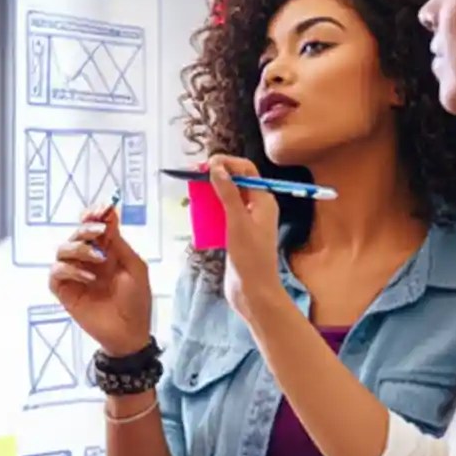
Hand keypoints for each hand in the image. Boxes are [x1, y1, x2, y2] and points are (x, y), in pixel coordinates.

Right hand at [49, 205, 152, 356]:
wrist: (129, 332)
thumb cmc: (136, 301)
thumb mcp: (135, 267)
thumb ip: (118, 243)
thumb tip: (108, 216)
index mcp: (106, 252)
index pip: (93, 227)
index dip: (94, 215)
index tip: (102, 209)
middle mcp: (87, 260)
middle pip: (76, 234)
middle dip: (86, 228)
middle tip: (100, 232)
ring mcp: (74, 274)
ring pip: (63, 249)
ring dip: (80, 249)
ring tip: (99, 260)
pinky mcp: (65, 290)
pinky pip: (57, 272)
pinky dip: (70, 270)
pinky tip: (88, 278)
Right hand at [208, 154, 282, 319]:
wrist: (253, 292)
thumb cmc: (250, 257)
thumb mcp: (237, 222)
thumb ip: (228, 193)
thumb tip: (216, 168)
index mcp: (263, 200)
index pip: (246, 170)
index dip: (226, 163)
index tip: (204, 165)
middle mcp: (256, 207)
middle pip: (234, 182)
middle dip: (214, 179)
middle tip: (192, 180)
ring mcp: (246, 221)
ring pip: (224, 199)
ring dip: (208, 197)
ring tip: (191, 200)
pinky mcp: (236, 235)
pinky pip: (220, 216)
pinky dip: (209, 214)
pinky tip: (197, 218)